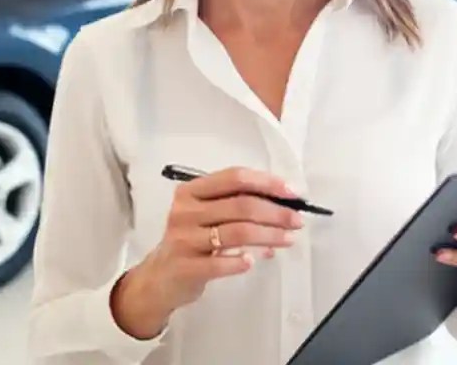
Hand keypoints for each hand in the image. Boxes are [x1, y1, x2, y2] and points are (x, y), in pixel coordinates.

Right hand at [111, 167, 302, 338]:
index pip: (234, 178)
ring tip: (288, 239)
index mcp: (192, 191)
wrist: (160, 277)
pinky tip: (255, 260)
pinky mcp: (185, 267)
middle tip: (296, 221)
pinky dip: (242, 260)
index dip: (267, 183)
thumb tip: (281, 202)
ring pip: (237, 232)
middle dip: (275, 212)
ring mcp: (184, 239)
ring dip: (269, 236)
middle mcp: (186, 211)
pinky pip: (220, 263)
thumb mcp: (206, 214)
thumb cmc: (190, 240)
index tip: (292, 192)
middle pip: (241, 205)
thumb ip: (235, 205)